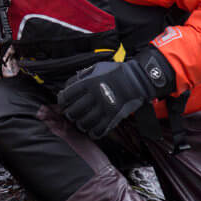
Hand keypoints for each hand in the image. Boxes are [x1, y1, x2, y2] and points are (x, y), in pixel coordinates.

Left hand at [57, 51, 173, 138]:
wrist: (137, 79)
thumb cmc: (116, 72)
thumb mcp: (96, 67)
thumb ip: (81, 76)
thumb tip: (67, 86)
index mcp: (88, 83)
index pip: (67, 96)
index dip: (62, 101)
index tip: (63, 103)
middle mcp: (95, 96)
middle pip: (74, 111)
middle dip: (70, 114)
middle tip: (71, 114)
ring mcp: (104, 108)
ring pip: (84, 123)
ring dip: (80, 124)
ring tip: (81, 122)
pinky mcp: (113, 117)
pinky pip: (99, 130)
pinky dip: (93, 133)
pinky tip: (92, 130)